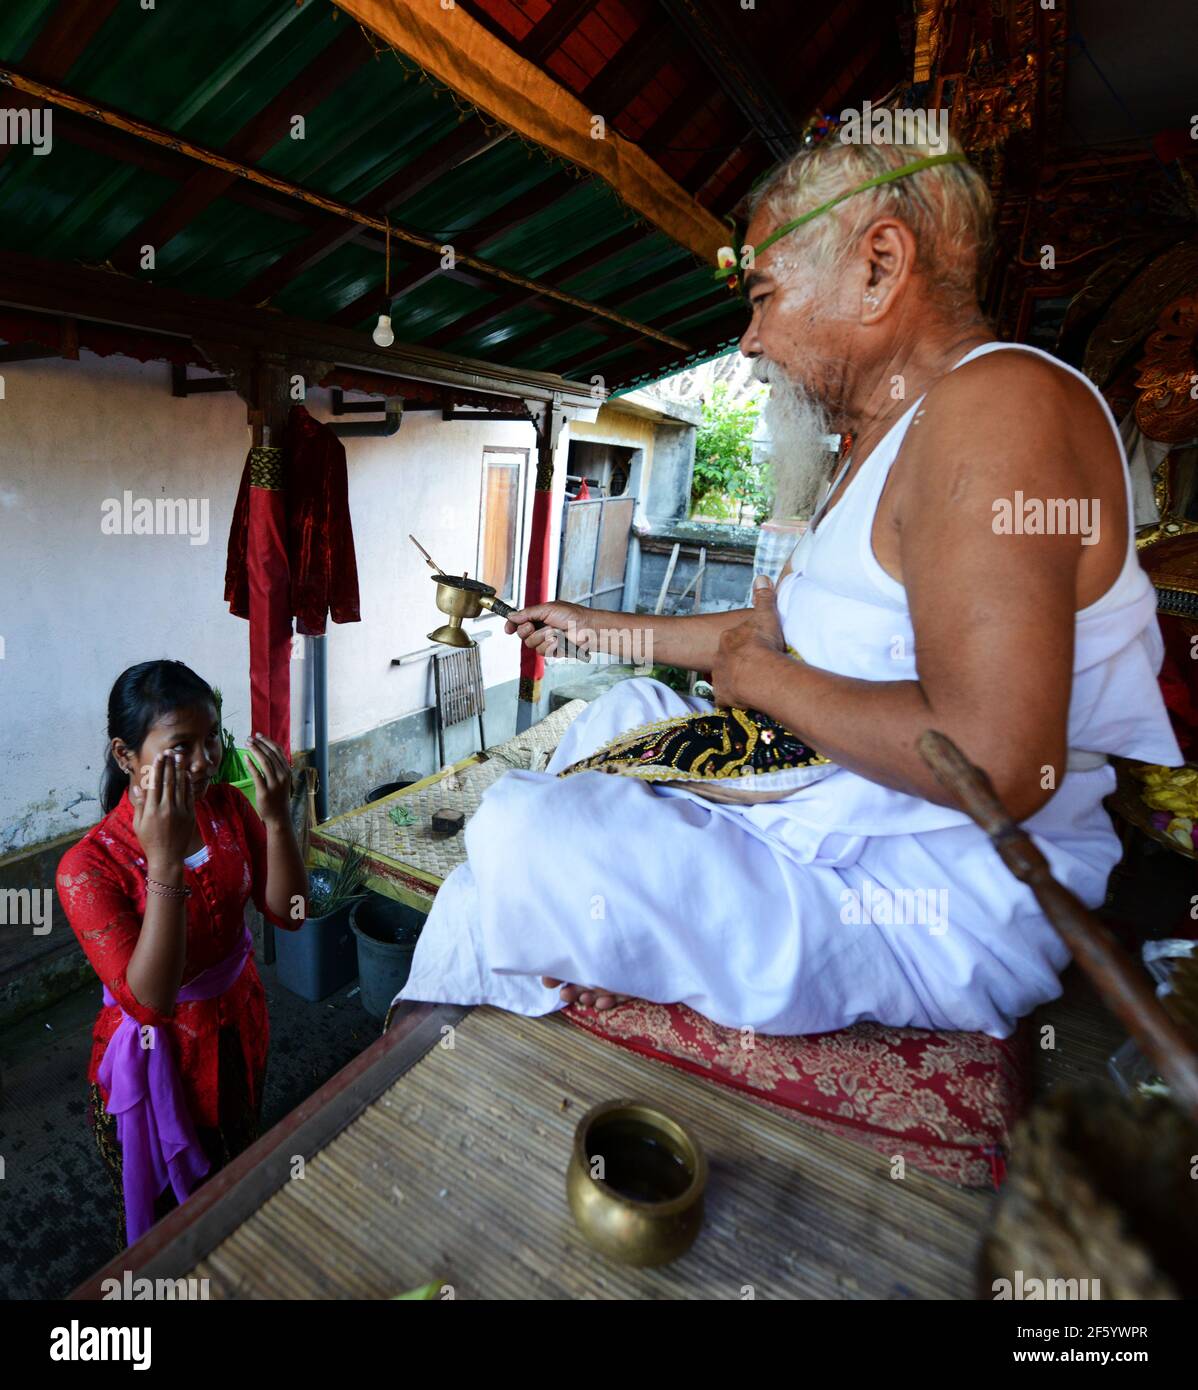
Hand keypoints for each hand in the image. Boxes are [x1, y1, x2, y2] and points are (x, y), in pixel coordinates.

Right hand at [130, 752, 194, 869]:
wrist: (167, 857)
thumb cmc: (149, 841)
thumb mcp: (138, 824)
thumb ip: (139, 805)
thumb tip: (138, 787)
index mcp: (151, 810)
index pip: (155, 784)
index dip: (158, 768)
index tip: (159, 757)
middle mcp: (166, 809)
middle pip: (168, 781)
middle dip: (169, 765)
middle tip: (170, 751)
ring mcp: (179, 812)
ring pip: (180, 786)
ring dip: (179, 770)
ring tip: (179, 757)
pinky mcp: (189, 815)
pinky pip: (189, 796)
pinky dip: (188, 784)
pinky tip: (186, 774)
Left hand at [244, 733, 292, 827]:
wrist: (279, 816)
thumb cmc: (278, 797)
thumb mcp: (282, 781)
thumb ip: (278, 768)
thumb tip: (268, 753)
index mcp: (287, 771)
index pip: (278, 751)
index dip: (268, 741)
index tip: (258, 735)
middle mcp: (282, 776)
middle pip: (271, 754)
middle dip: (260, 744)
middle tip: (249, 738)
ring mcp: (274, 784)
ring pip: (265, 762)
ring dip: (255, 750)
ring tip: (247, 743)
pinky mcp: (265, 791)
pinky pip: (257, 775)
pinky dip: (251, 765)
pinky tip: (245, 757)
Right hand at [503, 599, 589, 658]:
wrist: (587, 629)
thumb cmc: (572, 615)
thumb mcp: (548, 609)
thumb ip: (528, 613)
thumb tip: (512, 615)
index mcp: (538, 617)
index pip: (519, 622)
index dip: (512, 625)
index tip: (508, 628)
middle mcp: (540, 629)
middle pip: (522, 635)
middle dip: (527, 630)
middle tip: (534, 626)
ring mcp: (546, 641)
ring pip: (532, 644)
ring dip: (543, 637)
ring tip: (555, 632)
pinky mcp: (552, 651)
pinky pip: (543, 651)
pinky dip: (551, 646)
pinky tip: (559, 641)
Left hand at [711, 575, 786, 708]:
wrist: (755, 673)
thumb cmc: (762, 645)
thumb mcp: (765, 616)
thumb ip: (764, 597)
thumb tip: (762, 577)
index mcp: (729, 639)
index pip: (732, 639)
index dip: (742, 644)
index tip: (751, 648)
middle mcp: (720, 657)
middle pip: (726, 659)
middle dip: (735, 664)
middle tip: (750, 669)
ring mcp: (720, 677)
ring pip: (723, 679)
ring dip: (733, 682)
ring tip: (748, 687)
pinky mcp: (723, 695)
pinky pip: (725, 699)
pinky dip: (730, 701)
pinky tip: (740, 703)